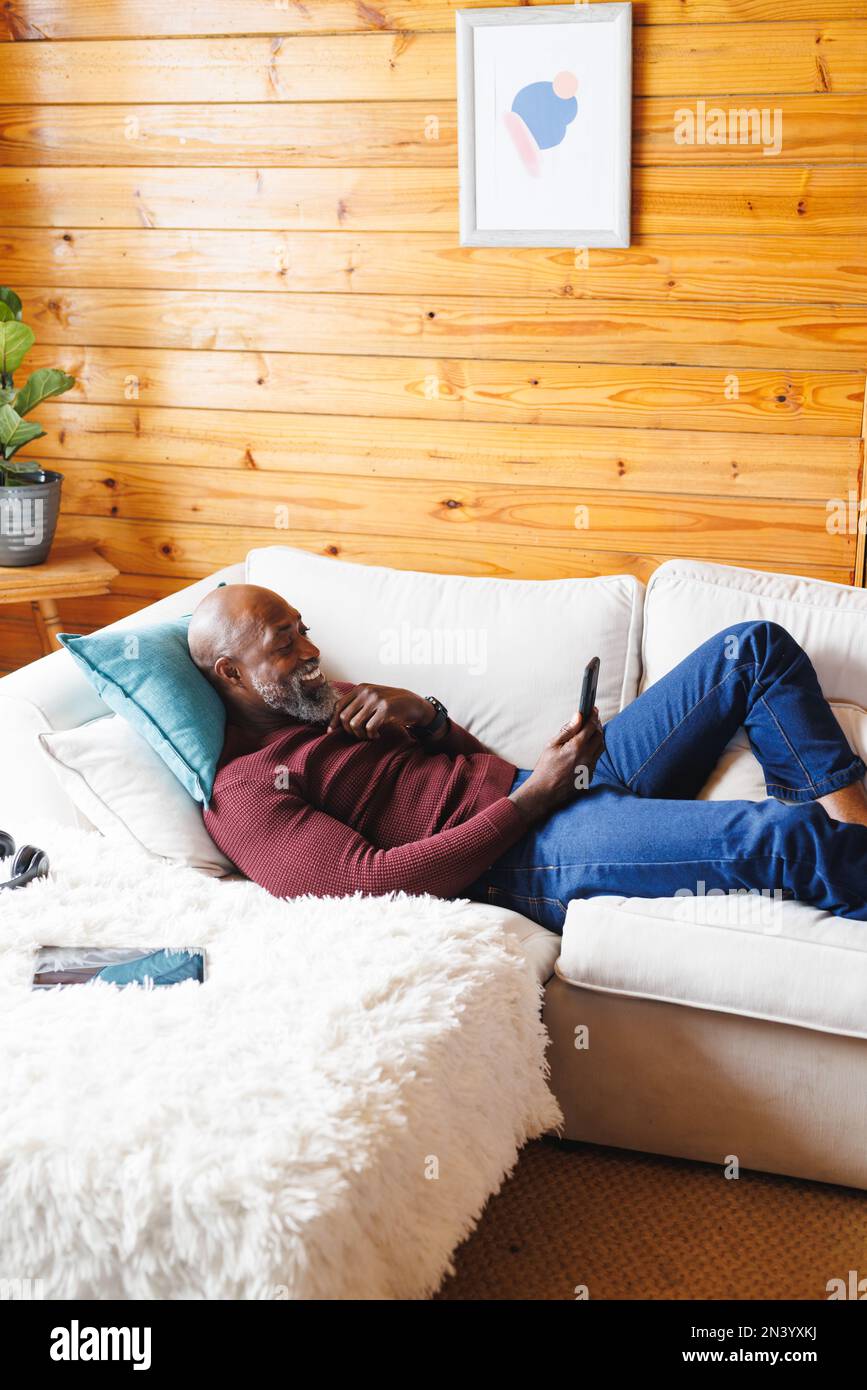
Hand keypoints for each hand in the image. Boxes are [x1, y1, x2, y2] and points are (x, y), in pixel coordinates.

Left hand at [327, 684, 430, 740]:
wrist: (413, 704)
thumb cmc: (390, 705)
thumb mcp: (372, 699)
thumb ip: (356, 706)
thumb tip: (335, 724)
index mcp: (360, 688)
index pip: (338, 705)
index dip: (333, 721)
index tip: (332, 732)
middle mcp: (366, 691)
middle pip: (344, 717)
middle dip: (349, 731)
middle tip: (359, 735)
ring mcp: (376, 699)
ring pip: (355, 724)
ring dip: (360, 735)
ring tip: (369, 735)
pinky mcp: (385, 708)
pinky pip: (370, 728)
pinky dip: (371, 735)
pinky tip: (377, 735)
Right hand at [510, 708, 604, 822]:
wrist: (545, 792)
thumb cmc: (545, 768)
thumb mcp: (552, 745)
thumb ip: (567, 730)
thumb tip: (578, 716)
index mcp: (577, 747)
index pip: (590, 726)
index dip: (593, 715)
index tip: (592, 709)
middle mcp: (587, 757)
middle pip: (599, 735)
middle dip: (597, 725)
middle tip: (592, 718)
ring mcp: (590, 767)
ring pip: (601, 747)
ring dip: (598, 737)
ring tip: (590, 731)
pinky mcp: (590, 775)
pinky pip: (596, 758)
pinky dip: (594, 749)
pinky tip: (586, 747)